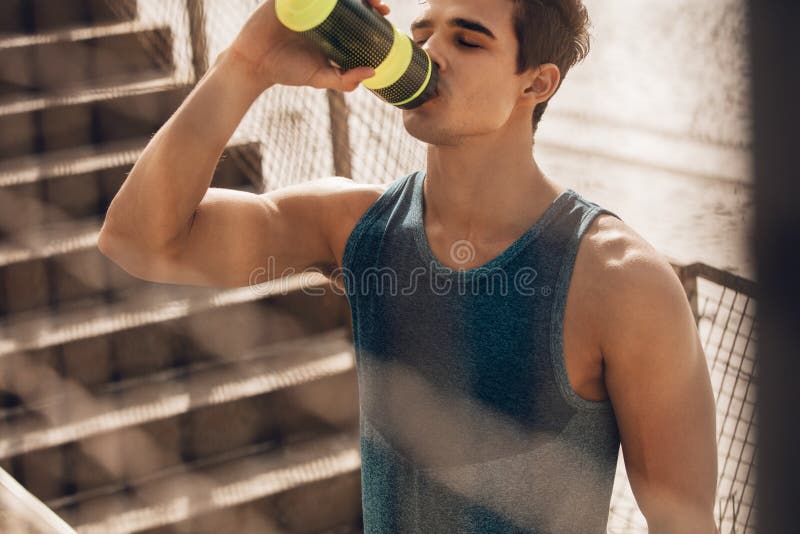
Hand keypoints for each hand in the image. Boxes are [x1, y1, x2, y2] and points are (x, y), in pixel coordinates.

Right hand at [227, 0, 390, 91]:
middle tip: (375, 1)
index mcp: (330, 29)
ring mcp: (303, 3)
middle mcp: (319, 13)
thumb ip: (344, 79)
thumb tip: (372, 73)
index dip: (371, 10)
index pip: (356, 14)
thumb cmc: (287, 71)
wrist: (255, 65)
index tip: (384, 12)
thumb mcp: (319, 78)